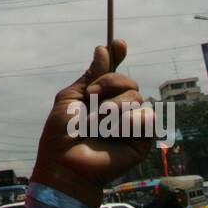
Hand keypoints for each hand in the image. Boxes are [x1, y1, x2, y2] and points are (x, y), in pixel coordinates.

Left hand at [29, 41, 153, 207]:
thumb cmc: (61, 135)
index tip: (119, 43)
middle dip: (109, 83)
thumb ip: (89, 75)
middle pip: (127, 81)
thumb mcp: (70, 98)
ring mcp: (130, 124)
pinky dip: (128, 121)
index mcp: (98, 98)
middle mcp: (116, 109)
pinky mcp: (141, 139)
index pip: (115, 73)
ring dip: (113, 106)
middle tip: (92, 98)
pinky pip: (146, 116)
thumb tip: (103, 49)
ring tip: (98, 123)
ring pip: (136, 96)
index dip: (119, 56)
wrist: (66, 164)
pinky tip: (114, 132)